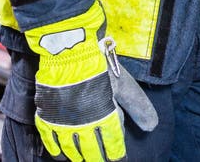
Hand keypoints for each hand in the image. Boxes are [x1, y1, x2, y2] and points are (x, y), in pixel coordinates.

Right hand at [25, 1, 125, 161]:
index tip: (119, 159)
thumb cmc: (100, 66)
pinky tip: (62, 155)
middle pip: (92, 153)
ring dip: (79, 157)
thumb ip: (138, 106)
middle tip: (102, 161)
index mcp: (105, 118)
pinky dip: (57, 151)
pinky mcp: (47, 116)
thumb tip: (152, 127)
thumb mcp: (123, 84)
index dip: (116, 155)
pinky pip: (51, 143)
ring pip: (72, 151)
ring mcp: (63, 123)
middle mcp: (83, 125)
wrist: (69, 48)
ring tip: (85, 159)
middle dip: (99, 159)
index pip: (113, 146)